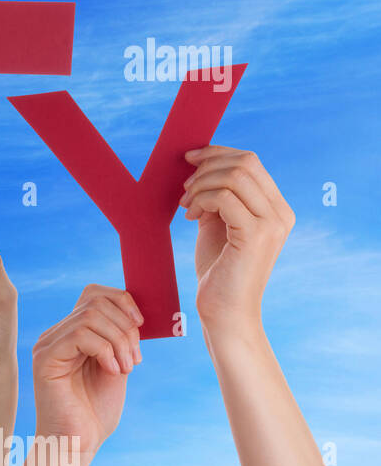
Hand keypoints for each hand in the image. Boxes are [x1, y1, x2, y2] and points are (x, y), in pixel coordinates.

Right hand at [31, 285, 143, 459]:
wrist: (78, 443)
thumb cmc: (96, 411)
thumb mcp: (117, 366)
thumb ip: (120, 340)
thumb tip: (137, 313)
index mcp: (71, 333)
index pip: (93, 294)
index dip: (122, 301)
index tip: (141, 326)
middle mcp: (56, 335)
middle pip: (95, 302)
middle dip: (125, 326)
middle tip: (135, 357)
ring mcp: (47, 345)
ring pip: (90, 317)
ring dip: (119, 341)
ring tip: (126, 368)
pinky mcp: (45, 359)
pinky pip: (80, 336)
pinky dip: (105, 351)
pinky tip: (113, 372)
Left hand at [181, 146, 293, 328]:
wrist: (225, 312)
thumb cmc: (218, 271)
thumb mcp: (217, 225)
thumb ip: (217, 197)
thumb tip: (201, 166)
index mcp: (276, 208)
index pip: (250, 161)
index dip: (217, 153)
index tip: (189, 159)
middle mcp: (281, 213)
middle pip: (245, 162)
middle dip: (207, 167)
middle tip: (184, 188)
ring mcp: (272, 224)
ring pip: (234, 176)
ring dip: (200, 184)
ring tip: (186, 205)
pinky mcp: (255, 235)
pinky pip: (223, 197)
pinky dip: (200, 200)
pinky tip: (190, 217)